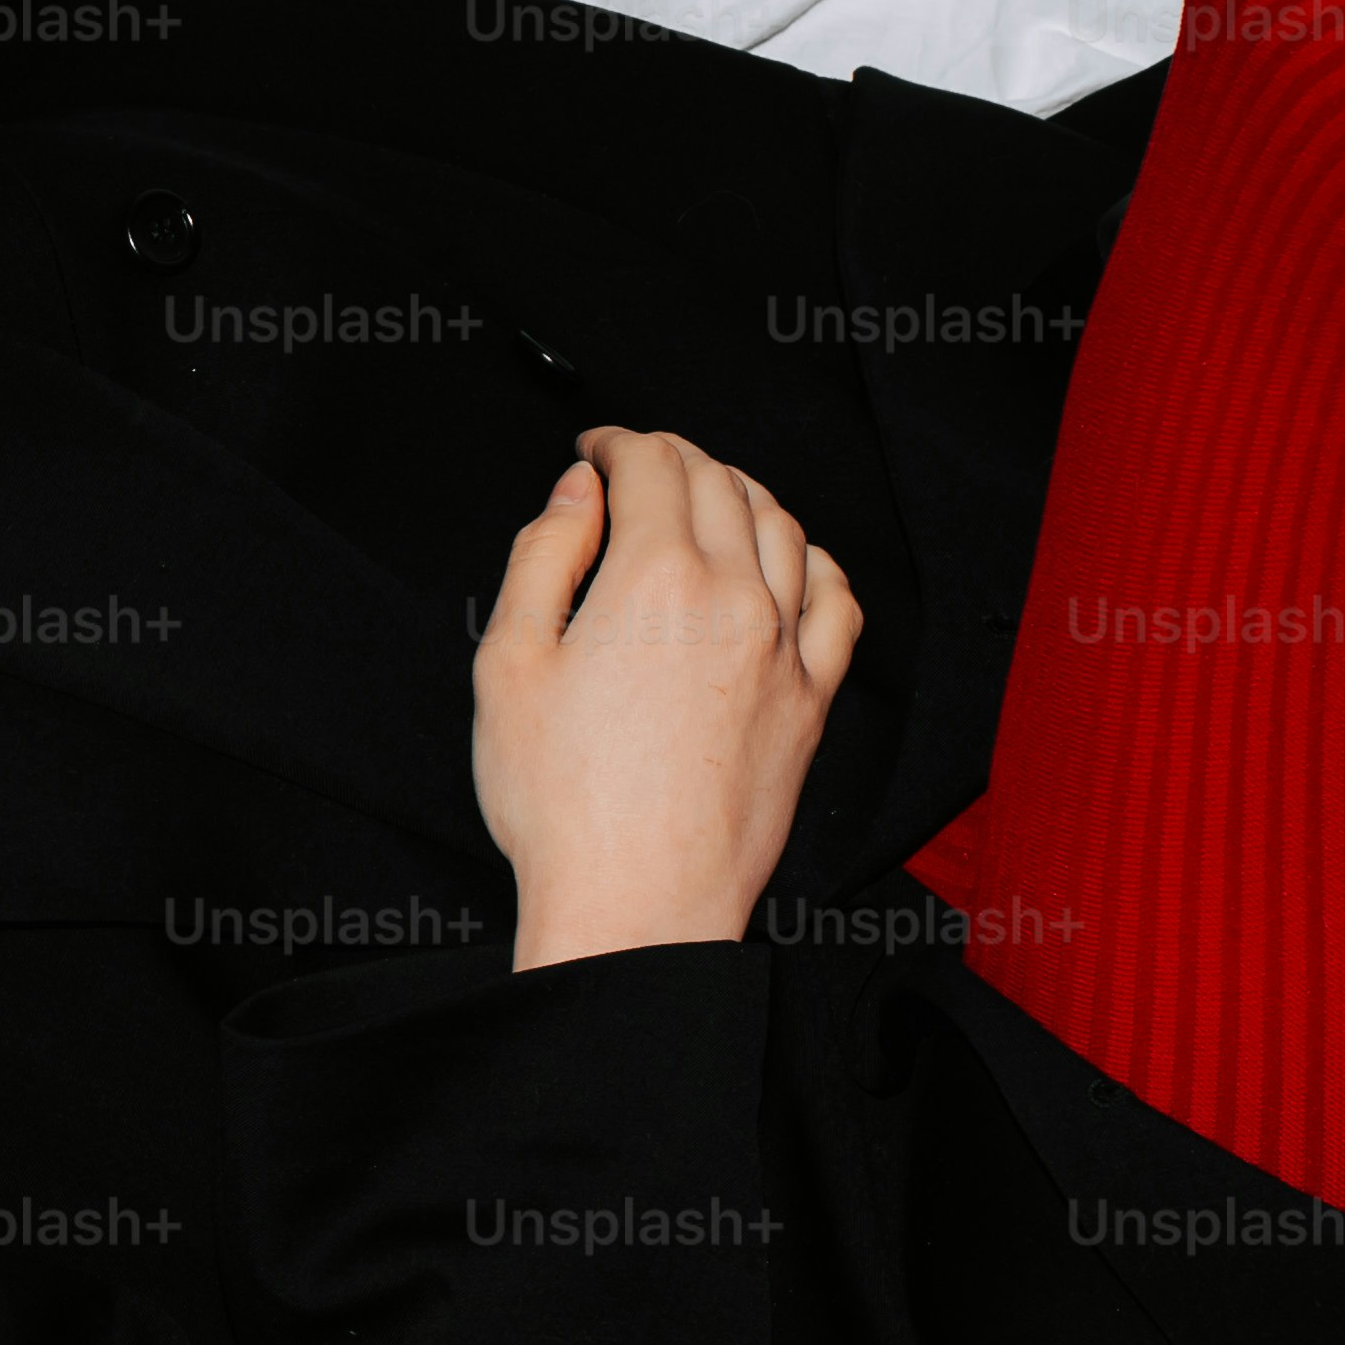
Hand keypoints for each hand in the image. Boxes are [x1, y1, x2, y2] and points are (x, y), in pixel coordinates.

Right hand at [468, 426, 857, 968]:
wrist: (638, 902)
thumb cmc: (563, 804)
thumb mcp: (507, 662)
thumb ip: (543, 556)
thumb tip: (578, 494)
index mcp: (655, 578)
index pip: (650, 464)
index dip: (615, 442)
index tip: (594, 450)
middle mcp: (734, 599)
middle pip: (718, 481)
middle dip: (672, 456)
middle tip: (636, 465)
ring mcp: (786, 648)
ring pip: (782, 526)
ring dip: (739, 491)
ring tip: (704, 496)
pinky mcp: (813, 700)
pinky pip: (837, 600)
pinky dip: (814, 559)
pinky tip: (790, 561)